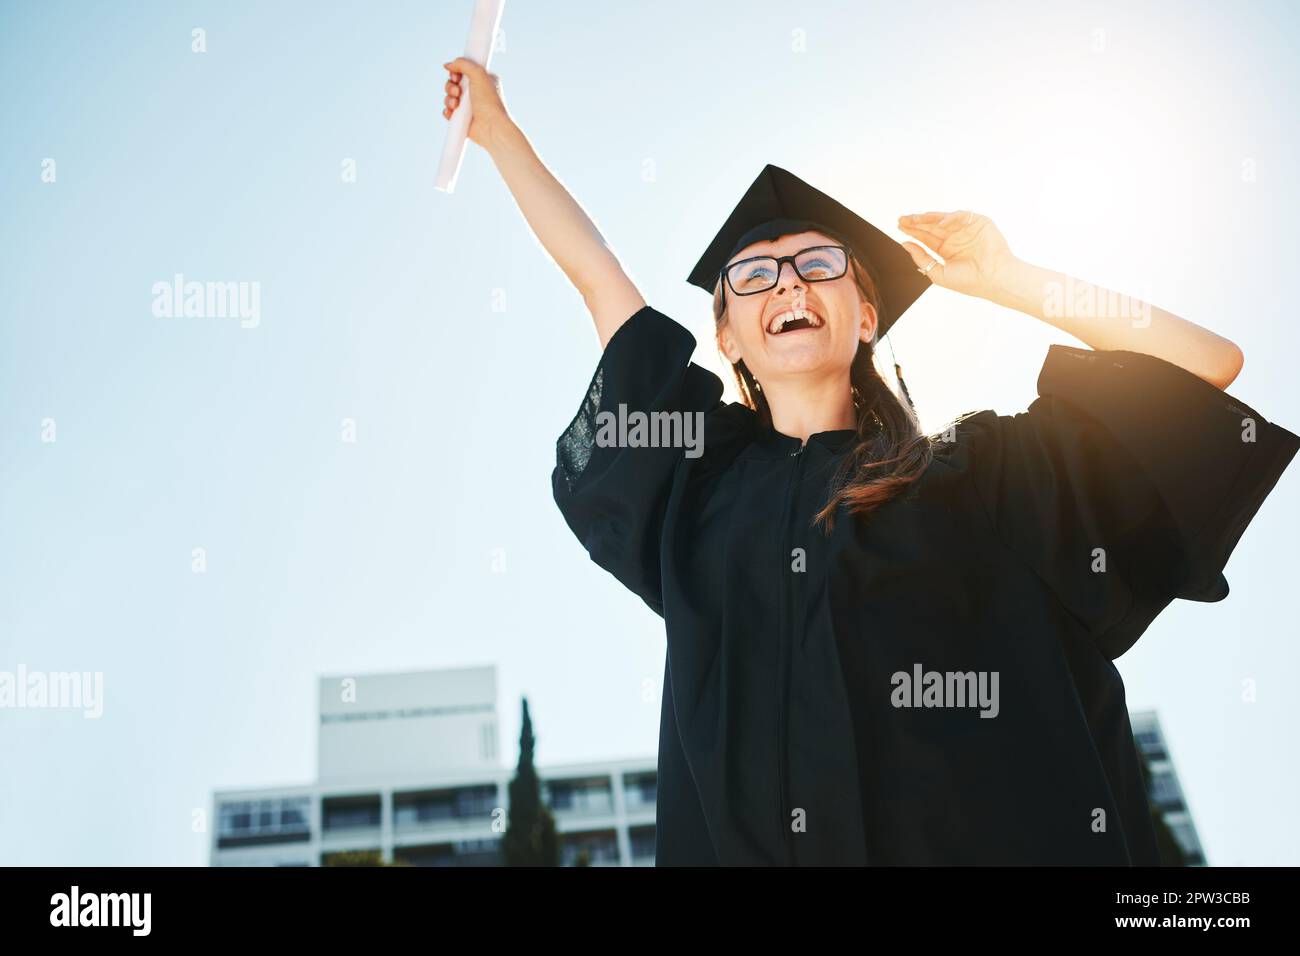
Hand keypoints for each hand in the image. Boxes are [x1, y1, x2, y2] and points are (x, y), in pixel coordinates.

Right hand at [441, 57, 511, 149]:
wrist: (492, 127)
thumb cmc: (490, 102)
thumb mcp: (479, 74)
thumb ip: (463, 64)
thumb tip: (448, 65)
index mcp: (483, 80)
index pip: (463, 70)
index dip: (457, 72)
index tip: (457, 75)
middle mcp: (475, 92)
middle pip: (453, 83)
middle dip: (451, 86)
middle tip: (458, 91)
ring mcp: (468, 106)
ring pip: (449, 97)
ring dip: (449, 99)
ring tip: (456, 104)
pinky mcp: (462, 118)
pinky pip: (448, 111)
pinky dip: (448, 111)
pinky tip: (453, 112)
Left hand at [897, 210, 1017, 300]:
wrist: (993, 279)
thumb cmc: (968, 281)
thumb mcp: (938, 272)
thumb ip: (921, 258)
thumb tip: (905, 244)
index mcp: (947, 249)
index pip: (927, 237)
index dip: (913, 231)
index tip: (900, 227)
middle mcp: (956, 237)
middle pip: (932, 226)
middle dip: (917, 222)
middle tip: (902, 219)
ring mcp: (967, 229)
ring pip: (944, 219)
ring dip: (929, 218)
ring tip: (914, 219)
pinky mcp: (979, 222)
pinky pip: (962, 216)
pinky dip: (951, 218)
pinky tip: (940, 224)